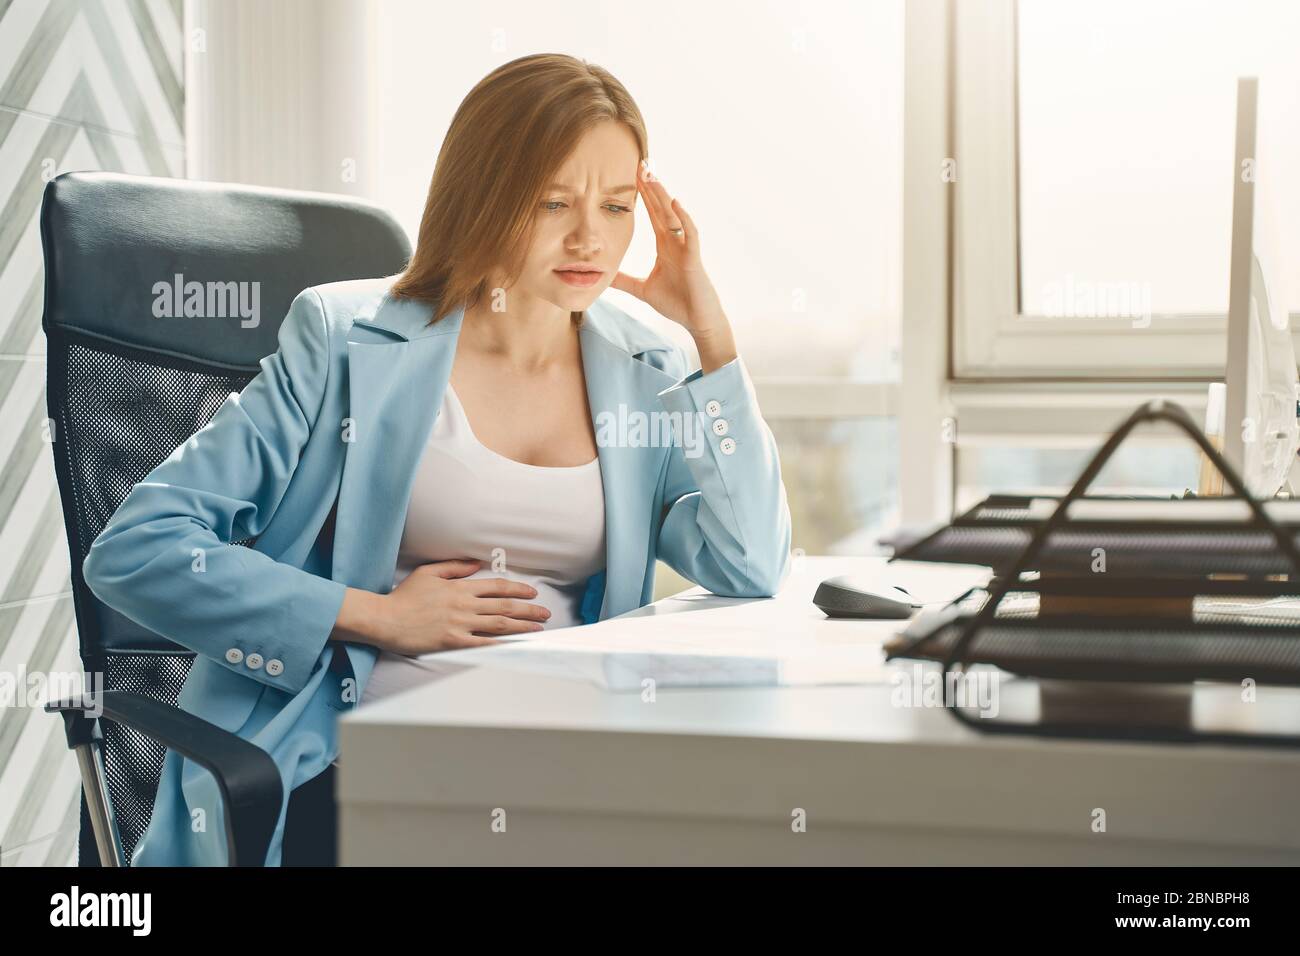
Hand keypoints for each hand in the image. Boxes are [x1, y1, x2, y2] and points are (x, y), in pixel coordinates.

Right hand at [372, 559, 550, 653]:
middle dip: (529, 610)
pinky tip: (516, 645)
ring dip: (523, 626)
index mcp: (460, 587)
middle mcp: (465, 605)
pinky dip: (502, 644)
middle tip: (546, 613)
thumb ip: (455, 567)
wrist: (384, 619)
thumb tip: (476, 563)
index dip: (518, 589)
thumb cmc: (404, 596)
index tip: (532, 593)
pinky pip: (483, 644)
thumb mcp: (428, 573)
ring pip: (499, 624)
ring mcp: (460, 624)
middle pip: (505, 606)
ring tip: (539, 628)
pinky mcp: (453, 642)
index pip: (497, 587)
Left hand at [611, 159, 728, 337]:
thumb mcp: (642, 290)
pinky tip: (674, 202)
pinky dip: (683, 218)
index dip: (642, 194)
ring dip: (663, 195)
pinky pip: (690, 234)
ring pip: (674, 215)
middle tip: (640, 163)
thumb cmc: (676, 303)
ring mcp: (686, 247)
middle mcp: (676, 241)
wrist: (697, 320)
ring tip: (652, 176)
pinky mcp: (694, 258)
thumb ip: (624, 281)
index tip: (631, 175)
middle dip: (651, 186)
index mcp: (665, 245)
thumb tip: (602, 276)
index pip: (651, 213)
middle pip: (661, 208)